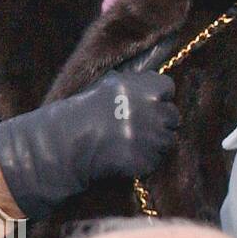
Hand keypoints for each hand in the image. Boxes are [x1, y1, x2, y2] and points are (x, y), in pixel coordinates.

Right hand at [0, 71, 178, 219]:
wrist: (64, 144)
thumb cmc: (82, 111)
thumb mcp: (108, 85)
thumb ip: (136, 83)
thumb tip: (155, 77)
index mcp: (146, 88)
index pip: (168, 88)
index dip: (158, 97)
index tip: (147, 104)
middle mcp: (154, 110)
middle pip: (173, 115)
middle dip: (160, 121)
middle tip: (140, 127)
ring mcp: (153, 137)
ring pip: (168, 139)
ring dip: (155, 142)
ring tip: (132, 142)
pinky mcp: (148, 160)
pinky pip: (156, 160)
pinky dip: (146, 160)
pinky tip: (127, 157)